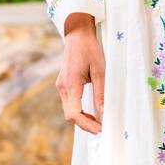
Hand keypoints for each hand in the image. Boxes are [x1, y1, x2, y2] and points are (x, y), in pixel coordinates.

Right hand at [56, 13, 104, 133]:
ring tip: (98, 122)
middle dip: (85, 124)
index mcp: (70, 84)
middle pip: (70, 115)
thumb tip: (103, 113)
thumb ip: (101, 93)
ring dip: (82, 118)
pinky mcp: (63, 84)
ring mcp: (61, 86)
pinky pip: (69, 103)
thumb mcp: (100, 70)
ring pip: (69, 110)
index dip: (86, 125)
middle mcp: (62, 87)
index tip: (100, 129)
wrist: (77, 34)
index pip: (74, 113)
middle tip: (101, 128)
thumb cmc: (90, 49)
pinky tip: (91, 112)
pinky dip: (79, 111)